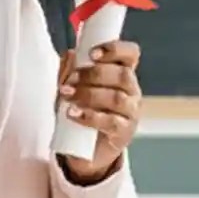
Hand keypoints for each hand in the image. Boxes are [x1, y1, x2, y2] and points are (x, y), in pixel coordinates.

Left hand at [56, 40, 142, 182]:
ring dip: (89, 94)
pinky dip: (90, 116)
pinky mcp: (124, 132)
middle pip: (123, 75)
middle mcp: (131, 90)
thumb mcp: (71, 86)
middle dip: (93, 74)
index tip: (92, 54)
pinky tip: (73, 113)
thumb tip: (71, 55)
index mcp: (122, 72)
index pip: (130, 54)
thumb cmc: (80, 108)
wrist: (84, 148)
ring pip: (117, 98)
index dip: (115, 49)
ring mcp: (131, 112)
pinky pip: (112, 122)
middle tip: (70, 80)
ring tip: (67, 96)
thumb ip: (70, 70)